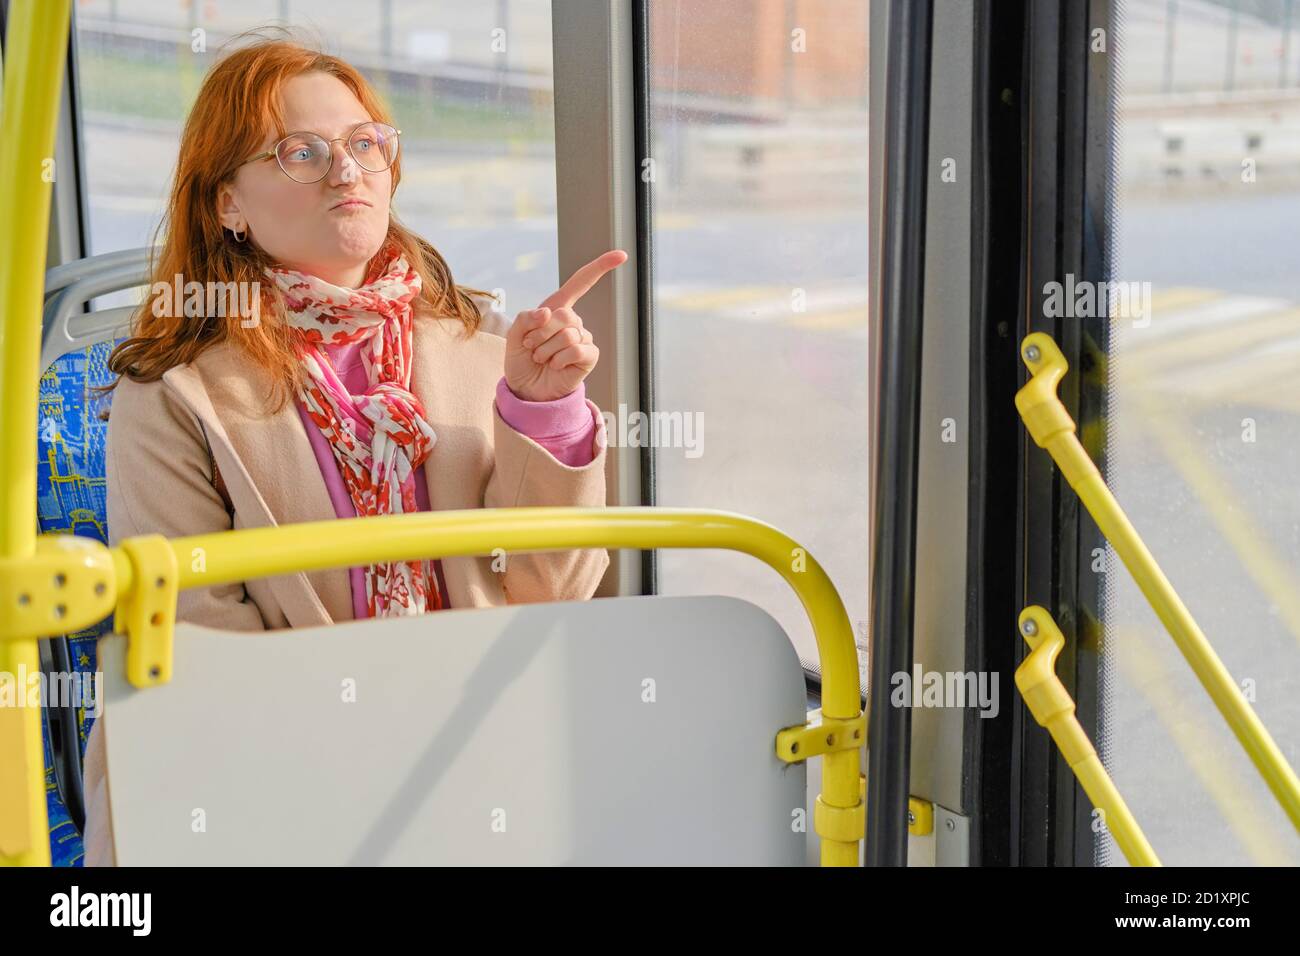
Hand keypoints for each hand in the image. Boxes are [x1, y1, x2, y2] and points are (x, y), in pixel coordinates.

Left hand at [504, 249, 627, 401]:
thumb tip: (549, 313)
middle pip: (563, 314)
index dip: (601, 267)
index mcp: (556, 308)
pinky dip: (560, 359)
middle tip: (531, 347)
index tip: (622, 255)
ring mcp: (583, 338)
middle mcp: (573, 321)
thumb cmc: (522, 360)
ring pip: (568, 334)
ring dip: (546, 349)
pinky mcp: (589, 356)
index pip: (581, 282)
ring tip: (541, 358)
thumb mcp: (514, 335)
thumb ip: (526, 318)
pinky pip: (578, 349)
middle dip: (540, 333)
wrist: (526, 389)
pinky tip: (556, 366)